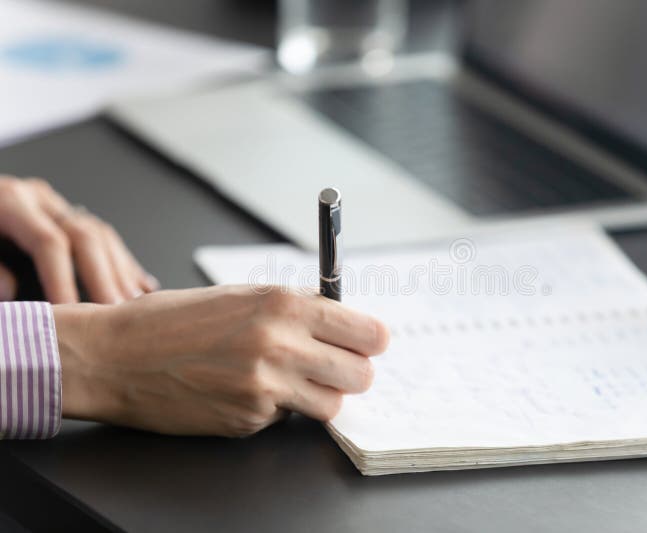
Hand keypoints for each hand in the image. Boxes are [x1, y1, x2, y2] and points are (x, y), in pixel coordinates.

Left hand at [0, 176, 157, 303]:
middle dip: (105, 279)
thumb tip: (11, 294)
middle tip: (117, 314)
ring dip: (120, 273)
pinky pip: (103, 240)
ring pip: (102, 235)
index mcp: (11, 201)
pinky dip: (121, 264)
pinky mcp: (64, 218)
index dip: (63, 280)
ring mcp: (56, 206)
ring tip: (134, 306)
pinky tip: (140, 286)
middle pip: (88, 235)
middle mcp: (40, 200)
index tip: (73, 315)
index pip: (50, 241)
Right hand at [54, 285, 389, 436]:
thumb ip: (295, 307)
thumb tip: (341, 320)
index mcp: (283, 305)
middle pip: (360, 375)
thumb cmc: (173, 320)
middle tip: (332, 366)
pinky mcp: (248, 420)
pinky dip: (276, 409)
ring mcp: (265, 389)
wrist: (115, 356)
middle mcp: (281, 346)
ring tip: (291, 381)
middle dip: (350, 372)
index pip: (367, 332)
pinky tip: (244, 391)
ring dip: (319, 397)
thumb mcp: (241, 294)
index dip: (371, 340)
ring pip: (332, 405)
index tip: (368, 343)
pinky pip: (285, 419)